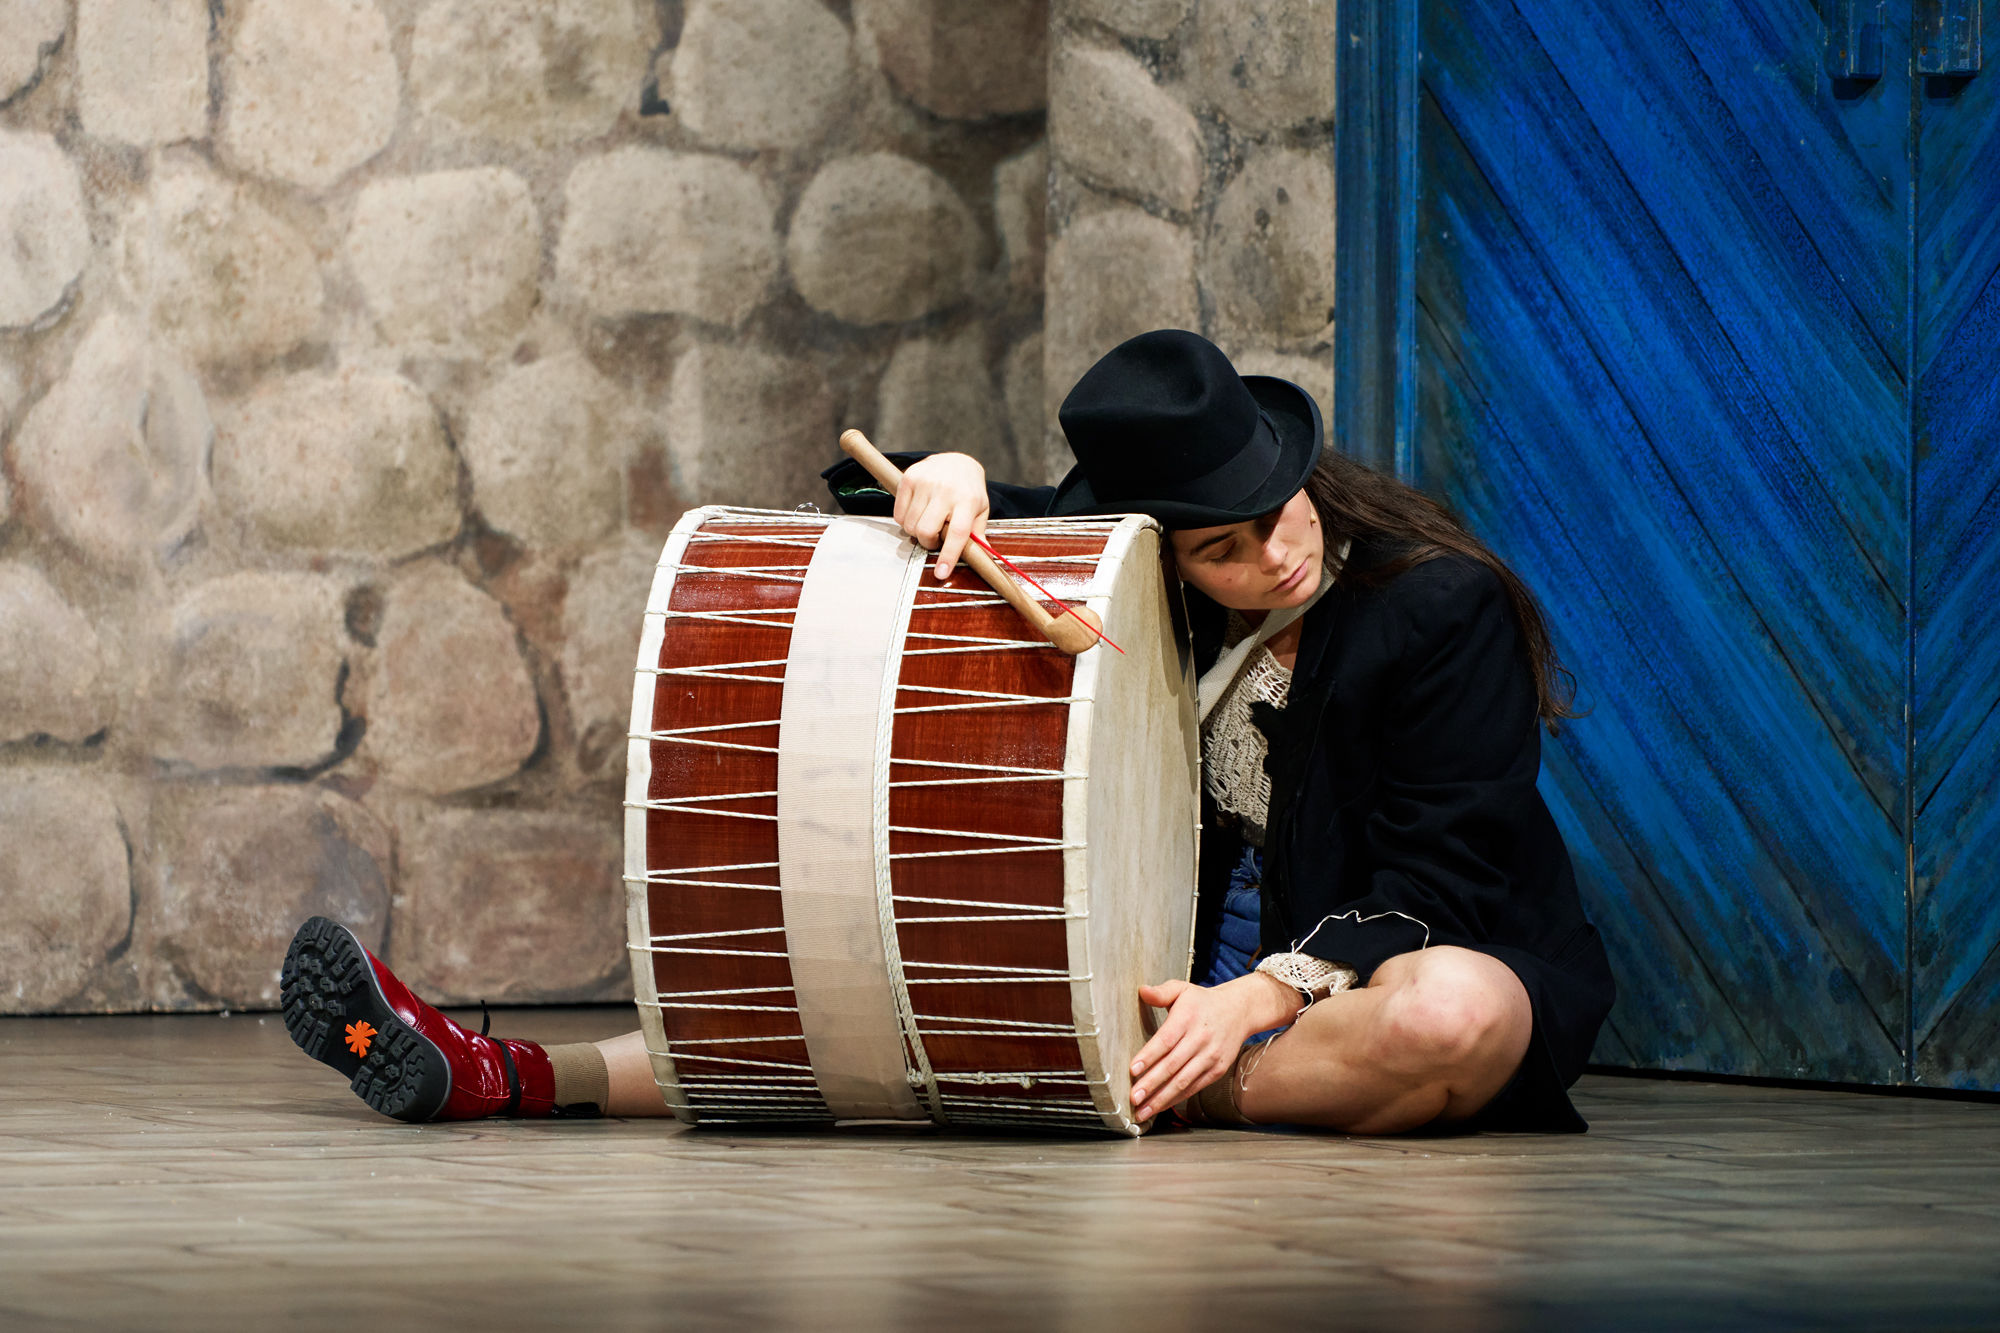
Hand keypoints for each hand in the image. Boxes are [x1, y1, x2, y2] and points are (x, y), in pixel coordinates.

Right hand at [894, 453, 988, 578]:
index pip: (957, 533)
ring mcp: (925, 482)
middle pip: (926, 531)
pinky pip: (898, 514)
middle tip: (935, 539)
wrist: (956, 461)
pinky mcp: (909, 478)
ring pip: (910, 525)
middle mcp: (946, 490)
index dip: (948, 555)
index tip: (941, 573)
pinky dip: (905, 521)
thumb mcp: (980, 510)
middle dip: (928, 543)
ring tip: (928, 522)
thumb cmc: (969, 491)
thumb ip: (978, 534)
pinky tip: (918, 512)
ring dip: (916, 532)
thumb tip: (983, 557)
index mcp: (968, 500)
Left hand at [1129, 973, 1300, 1122]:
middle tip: (1133, 1097)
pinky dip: (1177, 1099)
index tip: (1132, 1070)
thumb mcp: (1182, 990)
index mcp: (1188, 1019)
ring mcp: (1210, 1057)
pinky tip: (1161, 1106)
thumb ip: (1161, 992)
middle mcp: (1200, 1040)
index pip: (1165, 1040)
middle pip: (1172, 1065)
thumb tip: (1142, 990)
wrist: (1239, 1011)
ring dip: (1162, 1098)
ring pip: (1183, 1081)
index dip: (1149, 1056)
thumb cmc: (1202, 1002)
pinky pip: (1194, 1087)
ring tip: (1143, 1110)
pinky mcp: (1217, 1070)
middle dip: (1151, 1084)